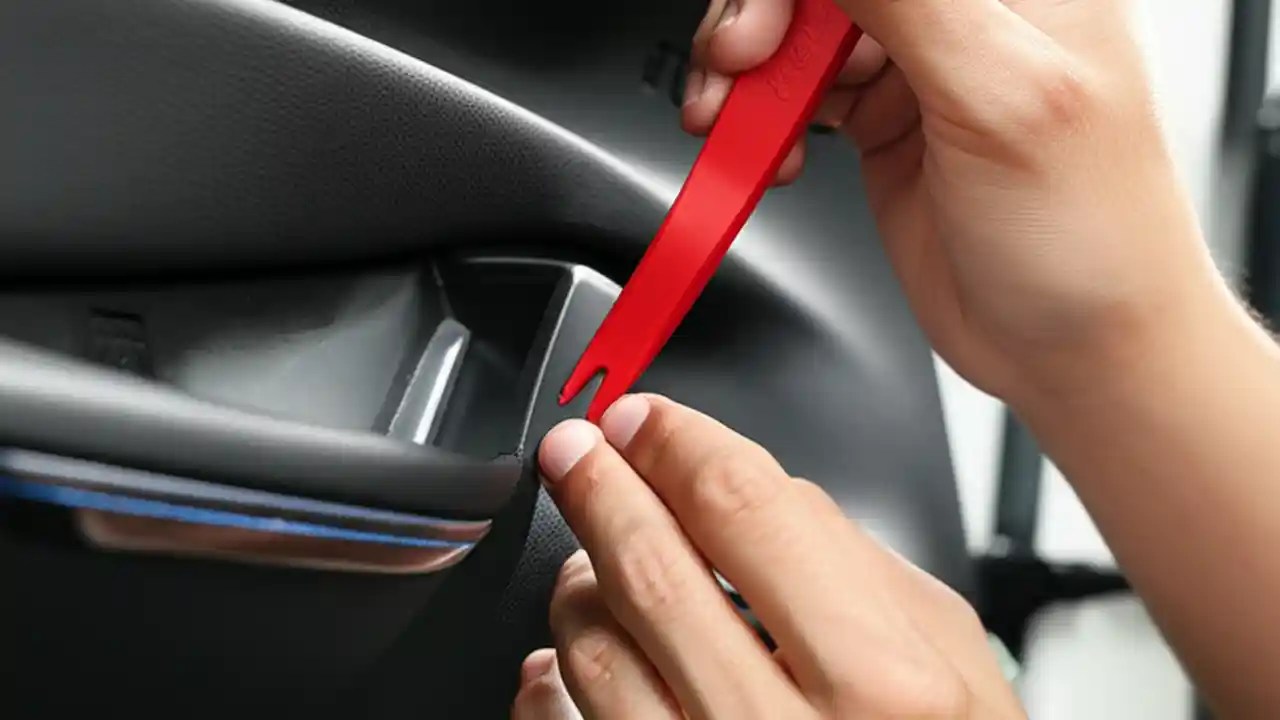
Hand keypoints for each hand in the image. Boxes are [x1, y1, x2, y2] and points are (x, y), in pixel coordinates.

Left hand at [513, 394, 1022, 718]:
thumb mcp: (952, 657)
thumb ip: (855, 563)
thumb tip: (746, 487)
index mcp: (882, 684)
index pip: (746, 512)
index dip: (676, 444)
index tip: (640, 418)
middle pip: (652, 573)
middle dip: (600, 488)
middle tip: (576, 451)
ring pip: (592, 656)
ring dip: (578, 585)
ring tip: (594, 562)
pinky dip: (548, 682)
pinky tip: (563, 660)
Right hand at [685, 0, 1232, 407]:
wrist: (1072, 350)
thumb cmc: (1088, 236)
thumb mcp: (1001, 93)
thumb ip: (907, 2)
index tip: (767, 20)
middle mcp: (967, 14)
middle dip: (763, 14)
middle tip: (736, 64)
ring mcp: (920, 66)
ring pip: (801, 29)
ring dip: (749, 72)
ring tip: (727, 117)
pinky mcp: (882, 122)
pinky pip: (798, 92)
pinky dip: (764, 118)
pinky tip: (770, 150)